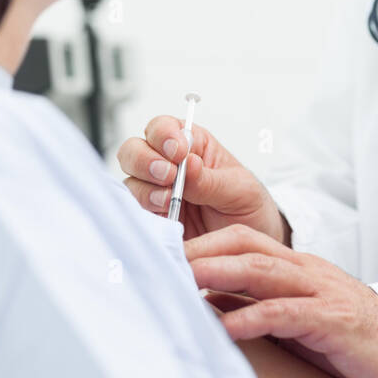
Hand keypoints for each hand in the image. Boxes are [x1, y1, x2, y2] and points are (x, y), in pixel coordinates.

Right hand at [117, 119, 289, 243]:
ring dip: (145, 188)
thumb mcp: (240, 190)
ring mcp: (156, 193)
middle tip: (168, 176)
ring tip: (169, 201)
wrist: (245, 250)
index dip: (165, 135)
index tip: (179, 152)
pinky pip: (134, 212)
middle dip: (146, 160)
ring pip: (130, 180)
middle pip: (135, 149)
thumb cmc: (247, 209)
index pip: (164, 127)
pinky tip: (164, 218)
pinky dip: (143, 213)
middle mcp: (168, 166)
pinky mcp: (151, 219)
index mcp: (192, 146)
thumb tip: (189, 164)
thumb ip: (212, 179)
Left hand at [184, 224, 377, 377]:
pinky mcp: (334, 321)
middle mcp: (307, 272)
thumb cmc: (350, 340)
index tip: (166, 255)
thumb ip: (260, 306)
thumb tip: (208, 305)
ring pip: (264, 272)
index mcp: (297, 268)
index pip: (244, 239)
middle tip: (163, 263)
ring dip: (220, 274)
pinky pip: (288, 315)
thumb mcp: (300, 318)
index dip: (205, 243)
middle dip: (203, 252)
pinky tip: (226, 329)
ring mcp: (322, 293)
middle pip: (247, 247)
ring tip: (184, 282)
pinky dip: (253, 319)